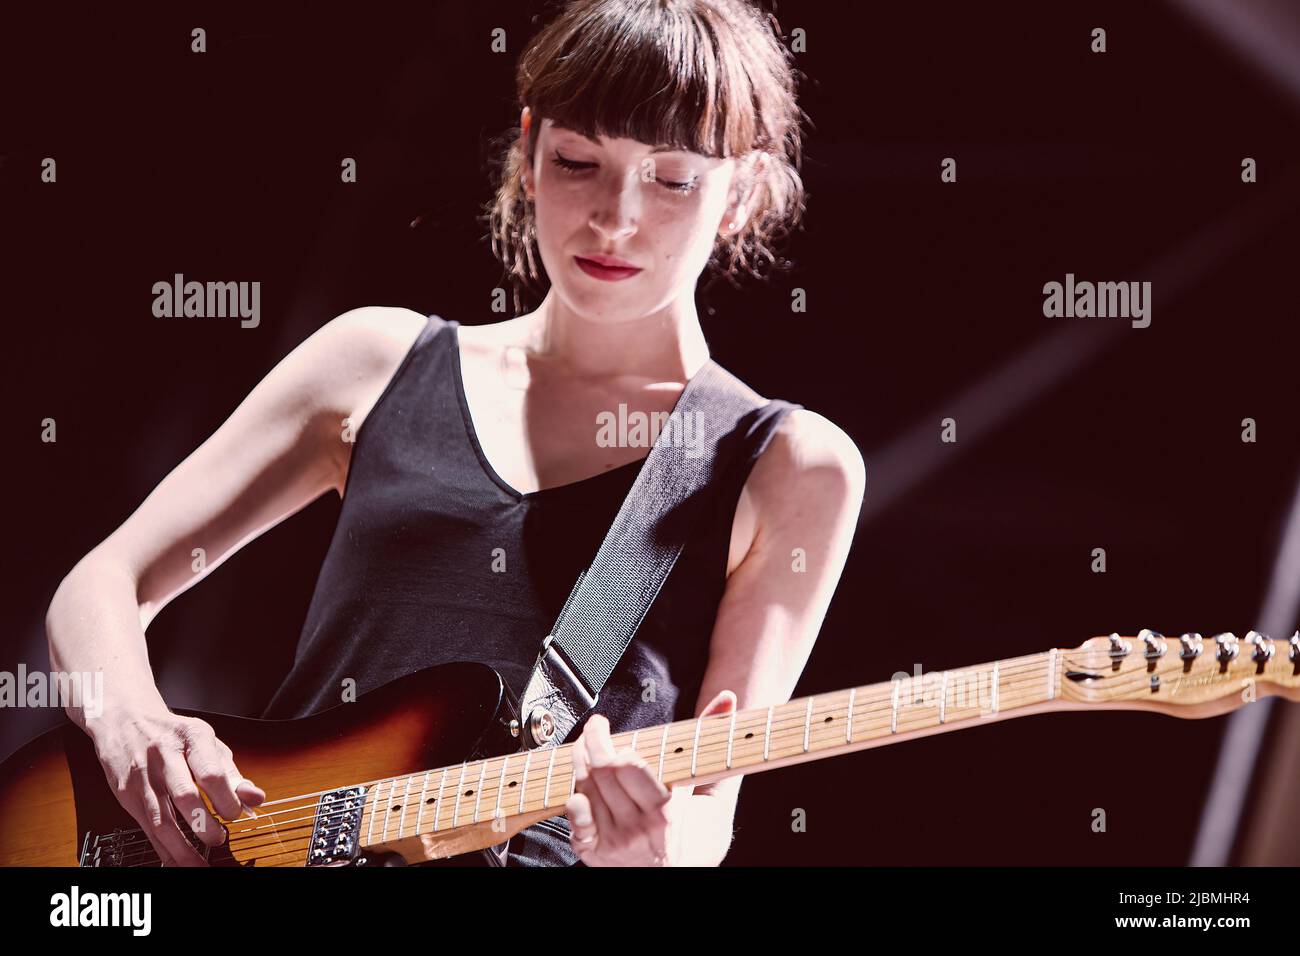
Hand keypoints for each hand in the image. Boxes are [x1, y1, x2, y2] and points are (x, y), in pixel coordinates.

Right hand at [87, 706, 264, 865]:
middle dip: (205, 824)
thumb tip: (256, 799)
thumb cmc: (173, 734)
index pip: (211, 773)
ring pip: (162, 819)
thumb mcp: (207, 742)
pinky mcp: (126, 795)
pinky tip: (177, 860)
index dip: (226, 799)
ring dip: (182, 847)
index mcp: (191, 736)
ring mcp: (141, 776)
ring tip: (201, 862)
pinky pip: (147, 828)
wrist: (124, 720)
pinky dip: (164, 848)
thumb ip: (232, 773)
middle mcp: (164, 755)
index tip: (236, 814)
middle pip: (184, 796)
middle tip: (219, 838)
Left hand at [565, 690, 736, 866]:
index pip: (630, 767)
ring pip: (585, 787)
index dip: (619, 746)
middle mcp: (637, 828)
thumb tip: (726, 698)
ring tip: (586, 747)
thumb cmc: (694, 830)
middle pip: (602, 771)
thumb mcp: (710, 791)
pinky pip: (574, 821)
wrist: (681, 874)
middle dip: (592, 740)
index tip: (616, 733)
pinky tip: (579, 786)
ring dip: (580, 760)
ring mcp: (614, 842)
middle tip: (596, 726)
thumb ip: (713, 743)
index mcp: (665, 811)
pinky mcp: (595, 852)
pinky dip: (572, 798)